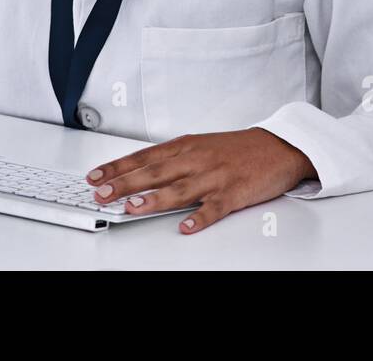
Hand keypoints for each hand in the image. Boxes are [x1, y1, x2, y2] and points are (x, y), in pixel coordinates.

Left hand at [85, 128, 316, 232]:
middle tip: (102, 193)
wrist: (277, 147)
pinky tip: (186, 226)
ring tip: (133, 207)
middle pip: (155, 172)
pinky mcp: (234, 192)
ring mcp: (215, 176)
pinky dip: (200, 217)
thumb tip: (138, 172)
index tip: (95, 176)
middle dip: (126, 183)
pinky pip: (215, 207)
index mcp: (186, 147)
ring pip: (180, 189)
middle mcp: (196, 159)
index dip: (118, 167)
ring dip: (155, 198)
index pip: (144, 157)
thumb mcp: (199, 145)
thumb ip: (171, 159)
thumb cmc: (235, 149)